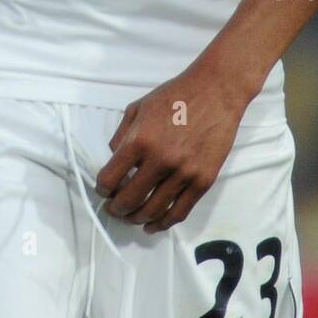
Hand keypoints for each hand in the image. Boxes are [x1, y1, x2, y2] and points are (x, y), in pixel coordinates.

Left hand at [95, 65, 250, 233]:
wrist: (215, 91)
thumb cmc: (176, 96)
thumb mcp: (138, 107)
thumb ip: (122, 135)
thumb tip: (113, 160)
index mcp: (140, 140)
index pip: (111, 178)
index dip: (102, 188)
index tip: (103, 190)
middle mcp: (160, 160)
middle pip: (129, 199)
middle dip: (116, 208)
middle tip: (113, 209)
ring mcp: (184, 173)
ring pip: (153, 210)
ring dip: (137, 218)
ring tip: (130, 217)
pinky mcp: (203, 181)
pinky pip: (179, 211)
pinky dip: (163, 223)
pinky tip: (152, 225)